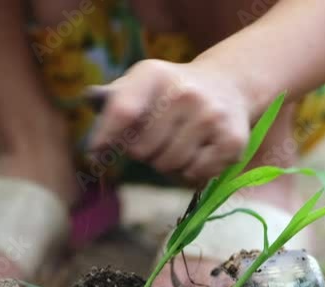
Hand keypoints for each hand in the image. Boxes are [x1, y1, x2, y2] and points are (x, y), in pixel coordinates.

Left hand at [88, 59, 251, 184]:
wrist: (227, 86)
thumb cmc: (170, 93)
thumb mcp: (139, 85)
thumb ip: (111, 109)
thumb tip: (92, 154)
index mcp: (154, 74)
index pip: (121, 112)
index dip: (105, 139)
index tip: (96, 155)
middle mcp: (184, 92)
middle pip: (141, 149)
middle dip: (142, 152)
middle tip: (156, 139)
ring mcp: (211, 116)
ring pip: (167, 166)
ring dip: (166, 164)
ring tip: (177, 144)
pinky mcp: (231, 140)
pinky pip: (195, 174)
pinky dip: (191, 172)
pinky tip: (198, 152)